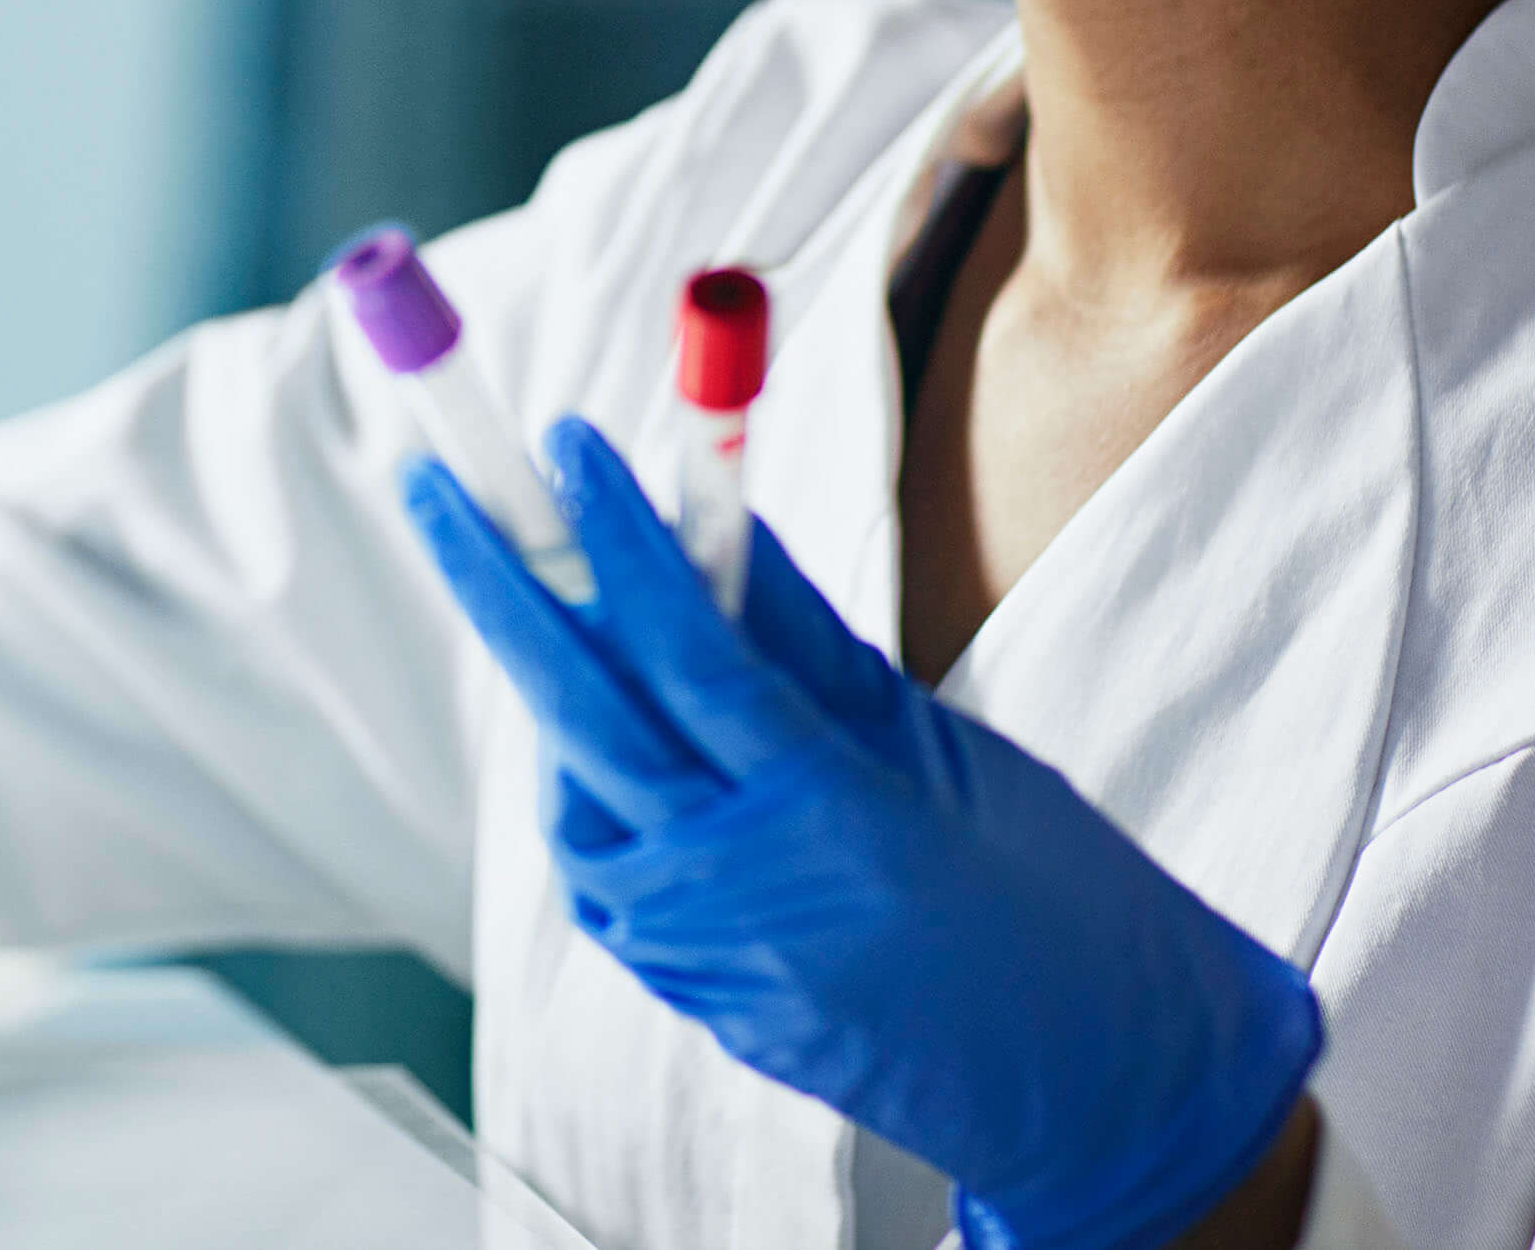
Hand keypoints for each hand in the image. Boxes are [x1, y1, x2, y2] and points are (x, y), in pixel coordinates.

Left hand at [405, 419, 1316, 1249]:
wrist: (1099, 1091)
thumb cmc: (1058, 901)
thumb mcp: (943, 748)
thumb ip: (811, 642)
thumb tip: (708, 515)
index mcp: (834, 818)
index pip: (688, 655)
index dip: (618, 541)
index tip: (566, 442)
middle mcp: (744, 895)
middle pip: (583, 713)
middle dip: (497, 586)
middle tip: (435, 481)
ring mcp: (705, 958)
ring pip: (575, 792)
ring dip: (548, 681)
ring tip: (540, 588)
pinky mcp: (692, 997)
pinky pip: (604, 863)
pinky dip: (588, 777)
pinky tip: (611, 719)